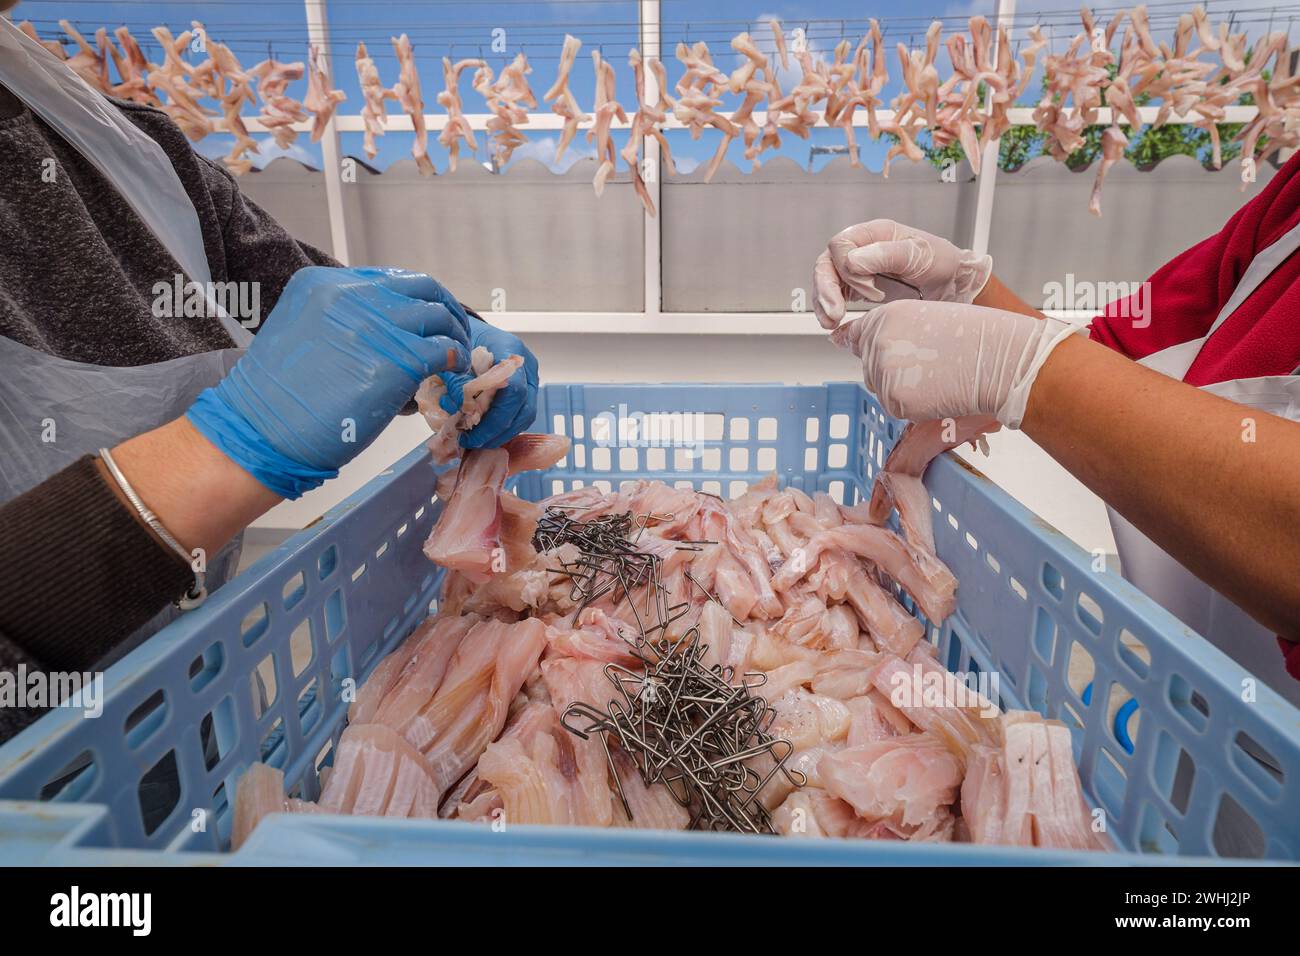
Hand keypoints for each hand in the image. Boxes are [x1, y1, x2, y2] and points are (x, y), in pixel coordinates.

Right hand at [187, 266, 470, 497]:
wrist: (259, 431)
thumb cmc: (276, 397)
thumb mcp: (303, 332)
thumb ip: (344, 321)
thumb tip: (391, 333)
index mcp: (324, 283)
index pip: (390, 279)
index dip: (417, 299)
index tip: (428, 318)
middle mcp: (351, 295)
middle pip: (422, 288)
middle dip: (446, 309)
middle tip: (454, 332)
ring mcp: (375, 326)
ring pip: (438, 317)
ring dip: (454, 336)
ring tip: (454, 357)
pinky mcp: (395, 361)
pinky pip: (443, 351)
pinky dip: (454, 360)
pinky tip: (451, 373)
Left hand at [438, 316, 539, 448]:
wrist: (470, 332)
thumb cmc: (462, 341)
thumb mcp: (454, 357)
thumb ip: (456, 381)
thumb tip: (456, 408)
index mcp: (509, 350)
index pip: (513, 390)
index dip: (495, 419)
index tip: (472, 434)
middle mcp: (525, 365)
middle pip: (524, 409)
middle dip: (498, 432)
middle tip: (472, 443)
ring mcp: (529, 377)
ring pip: (525, 415)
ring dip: (501, 433)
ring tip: (477, 440)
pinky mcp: (527, 388)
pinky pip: (521, 414)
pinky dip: (503, 427)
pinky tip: (485, 431)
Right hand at [813, 220, 993, 328]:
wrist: (954, 284)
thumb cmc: (942, 263)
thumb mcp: (919, 255)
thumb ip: (886, 254)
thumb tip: (852, 260)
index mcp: (874, 233)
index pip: (840, 246)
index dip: (847, 270)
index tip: (869, 291)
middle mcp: (862, 248)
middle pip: (826, 263)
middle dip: (826, 290)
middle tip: (834, 313)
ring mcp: (858, 268)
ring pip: (826, 281)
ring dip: (824, 302)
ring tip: (830, 323)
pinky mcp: (858, 287)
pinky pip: (835, 295)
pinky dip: (830, 309)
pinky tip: (834, 324)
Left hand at [831, 299, 1075, 427]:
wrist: (1000, 360)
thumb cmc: (972, 337)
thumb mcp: (923, 317)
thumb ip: (884, 328)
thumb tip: (840, 338)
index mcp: (885, 316)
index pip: (855, 335)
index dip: (874, 346)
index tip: (892, 351)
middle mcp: (878, 342)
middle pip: (869, 366)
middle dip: (893, 368)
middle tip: (931, 361)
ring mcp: (884, 373)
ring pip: (880, 388)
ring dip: (903, 387)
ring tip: (937, 373)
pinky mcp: (895, 401)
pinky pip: (895, 407)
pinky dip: (913, 405)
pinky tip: (937, 390)